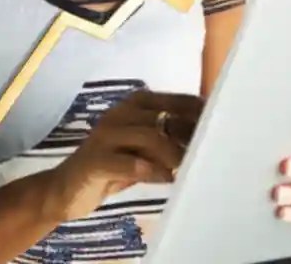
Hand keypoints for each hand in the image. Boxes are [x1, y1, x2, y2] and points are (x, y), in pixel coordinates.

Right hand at [44, 89, 202, 220]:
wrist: (66, 189)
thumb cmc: (113, 168)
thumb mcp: (144, 151)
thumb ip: (169, 141)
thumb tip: (209, 138)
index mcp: (134, 105)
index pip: (175, 101)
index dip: (200, 113)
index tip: (224, 127)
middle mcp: (120, 113)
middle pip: (164, 116)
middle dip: (189, 135)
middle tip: (208, 153)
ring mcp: (105, 135)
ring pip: (149, 136)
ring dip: (173, 154)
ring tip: (186, 168)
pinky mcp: (95, 160)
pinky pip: (130, 163)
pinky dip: (152, 171)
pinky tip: (166, 179)